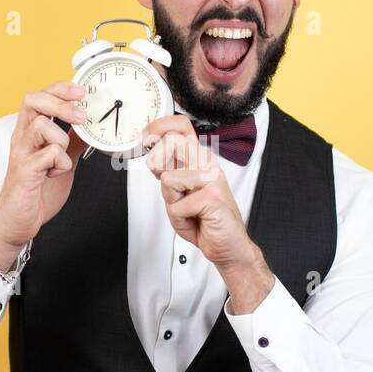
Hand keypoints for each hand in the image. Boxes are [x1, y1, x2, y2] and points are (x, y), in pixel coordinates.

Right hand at [0, 81, 87, 267]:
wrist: (18, 222)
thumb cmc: (36, 192)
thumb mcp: (61, 162)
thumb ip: (72, 143)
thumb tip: (89, 127)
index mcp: (30, 133)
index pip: (39, 97)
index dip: (60, 89)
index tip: (82, 92)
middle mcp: (22, 139)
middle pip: (33, 100)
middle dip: (61, 103)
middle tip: (82, 116)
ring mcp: (22, 154)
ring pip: (41, 125)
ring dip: (62, 139)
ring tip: (63, 158)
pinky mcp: (25, 172)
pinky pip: (49, 154)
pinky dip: (61, 163)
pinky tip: (56, 173)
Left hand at [139, 115, 256, 272]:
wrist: (227, 245)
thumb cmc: (205, 220)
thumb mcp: (179, 193)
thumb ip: (168, 173)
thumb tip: (152, 156)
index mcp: (199, 159)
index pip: (180, 126)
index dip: (158, 127)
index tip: (145, 138)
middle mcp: (206, 163)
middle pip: (171, 142)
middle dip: (158, 167)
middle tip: (171, 189)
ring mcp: (211, 178)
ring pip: (168, 179)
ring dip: (171, 203)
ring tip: (188, 211)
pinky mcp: (211, 197)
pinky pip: (176, 206)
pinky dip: (180, 219)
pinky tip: (196, 220)